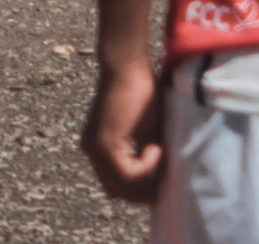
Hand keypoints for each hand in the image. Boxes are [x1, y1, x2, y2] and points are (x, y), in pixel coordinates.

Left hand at [83, 53, 163, 203]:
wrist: (126, 67)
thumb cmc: (140, 94)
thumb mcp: (145, 134)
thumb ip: (144, 157)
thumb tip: (159, 185)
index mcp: (98, 150)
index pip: (117, 187)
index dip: (142, 191)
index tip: (163, 182)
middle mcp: (91, 152)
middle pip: (120, 192)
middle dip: (146, 191)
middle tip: (167, 176)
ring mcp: (95, 149)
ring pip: (125, 186)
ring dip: (148, 176)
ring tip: (159, 150)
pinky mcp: (104, 144)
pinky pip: (128, 173)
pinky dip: (147, 166)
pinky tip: (155, 146)